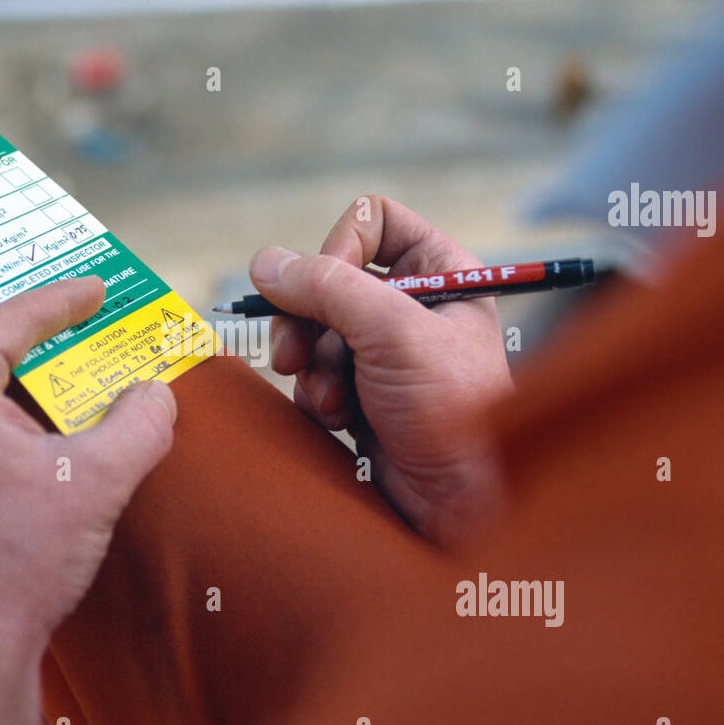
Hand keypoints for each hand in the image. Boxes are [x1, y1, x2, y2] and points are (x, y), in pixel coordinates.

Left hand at [0, 276, 175, 724]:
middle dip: (16, 326)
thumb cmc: (16, 562)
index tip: (96, 288)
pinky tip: (16, 445)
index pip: (9, 318)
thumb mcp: (97, 483)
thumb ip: (139, 424)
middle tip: (64, 326)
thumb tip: (155, 394)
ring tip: (45, 384)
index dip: (60, 299)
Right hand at [249, 196, 511, 542]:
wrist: (459, 503)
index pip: (371, 222)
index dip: (339, 248)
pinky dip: (316, 396)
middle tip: (294, 354)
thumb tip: (264, 264)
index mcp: (440, 270)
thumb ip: (327, 288)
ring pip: (311, 328)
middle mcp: (412, 303)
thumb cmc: (450, 410)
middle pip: (327, 277)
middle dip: (308, 320)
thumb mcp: (392, 333)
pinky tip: (340, 421)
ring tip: (334, 401)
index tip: (331, 290)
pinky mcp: (362, 390)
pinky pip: (312, 372)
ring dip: (311, 366)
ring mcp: (384, 350)